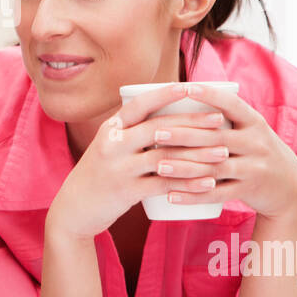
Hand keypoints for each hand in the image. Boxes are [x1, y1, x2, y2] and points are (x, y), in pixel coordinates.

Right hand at [46, 83, 234, 239]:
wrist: (74, 209)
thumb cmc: (100, 175)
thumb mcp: (109, 148)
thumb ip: (133, 134)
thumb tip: (172, 120)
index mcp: (111, 129)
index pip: (140, 104)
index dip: (165, 94)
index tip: (190, 87)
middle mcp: (113, 144)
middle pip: (159, 128)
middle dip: (193, 123)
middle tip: (219, 120)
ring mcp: (118, 168)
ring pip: (165, 157)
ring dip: (198, 154)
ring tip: (222, 152)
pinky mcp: (125, 192)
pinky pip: (164, 184)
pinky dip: (188, 183)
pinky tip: (207, 182)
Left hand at [164, 83, 296, 221]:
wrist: (290, 188)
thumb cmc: (257, 151)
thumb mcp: (251, 130)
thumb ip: (225, 117)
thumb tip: (183, 95)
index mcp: (255, 123)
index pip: (231, 105)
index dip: (209, 95)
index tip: (184, 88)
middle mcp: (256, 143)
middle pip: (216, 137)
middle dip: (184, 134)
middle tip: (156, 132)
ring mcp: (254, 168)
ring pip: (214, 167)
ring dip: (184, 167)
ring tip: (159, 166)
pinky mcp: (248, 191)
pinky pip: (217, 194)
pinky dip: (193, 195)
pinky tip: (171, 195)